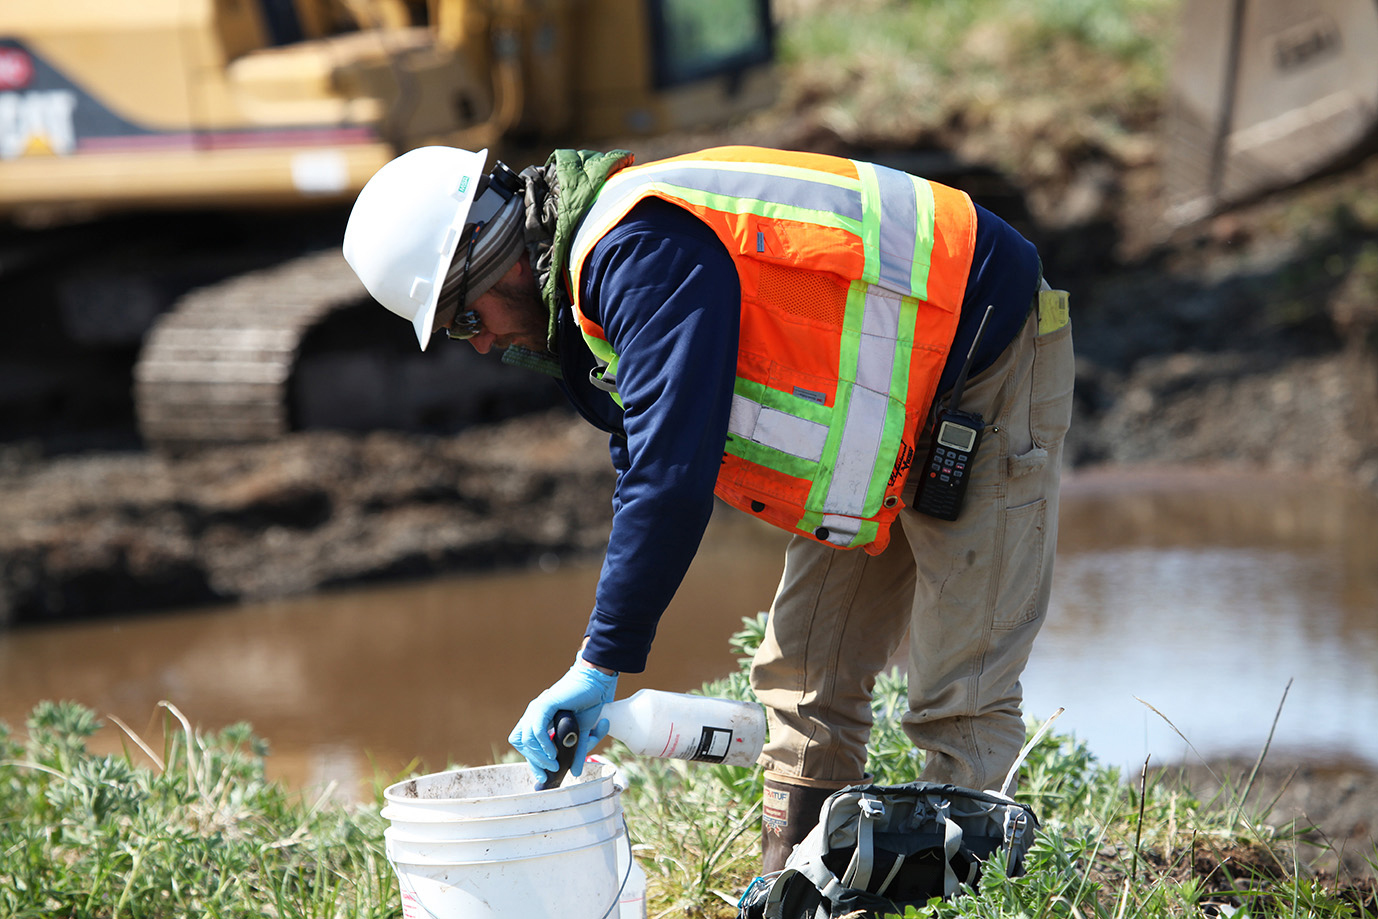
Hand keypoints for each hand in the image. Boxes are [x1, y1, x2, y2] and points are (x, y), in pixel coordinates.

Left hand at [509, 659, 617, 780]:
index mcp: (540, 718)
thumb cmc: (590, 703)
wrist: (598, 683)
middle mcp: (535, 713)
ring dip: (539, 756)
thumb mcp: (582, 734)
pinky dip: (543, 744)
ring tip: (554, 763)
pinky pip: (536, 729)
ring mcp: (537, 708)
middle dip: (533, 761)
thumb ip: (577, 752)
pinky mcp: (545, 704)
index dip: (532, 761)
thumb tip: (576, 772)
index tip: (543, 776)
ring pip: (526, 738)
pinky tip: (553, 753)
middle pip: (521, 742)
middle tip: (548, 772)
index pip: (526, 744)